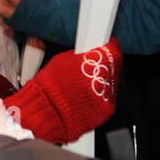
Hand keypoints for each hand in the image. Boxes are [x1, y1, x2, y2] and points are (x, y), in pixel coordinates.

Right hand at [5, 39, 120, 144]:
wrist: (46, 111)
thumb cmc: (51, 85)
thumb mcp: (65, 59)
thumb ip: (83, 56)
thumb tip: (89, 52)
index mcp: (100, 62)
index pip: (113, 50)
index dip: (108, 48)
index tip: (105, 47)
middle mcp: (108, 79)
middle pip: (112, 68)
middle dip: (103, 67)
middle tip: (89, 69)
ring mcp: (107, 97)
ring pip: (110, 85)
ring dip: (100, 83)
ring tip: (82, 87)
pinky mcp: (105, 112)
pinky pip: (105, 100)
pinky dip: (97, 99)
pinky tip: (84, 98)